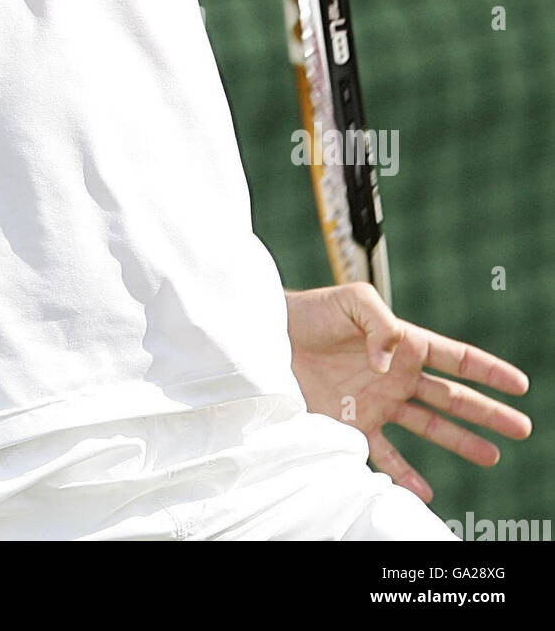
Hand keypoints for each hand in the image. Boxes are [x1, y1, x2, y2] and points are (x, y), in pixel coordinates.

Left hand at [285, 283, 531, 503]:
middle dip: (487, 412)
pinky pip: (384, 454)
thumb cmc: (312, 311)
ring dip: (460, 442)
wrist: (270, 335)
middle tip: (522, 428)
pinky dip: (404, 474)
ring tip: (492, 456)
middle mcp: (396, 376)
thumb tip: (392, 364)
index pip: (454, 357)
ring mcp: (377, 402)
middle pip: (452, 396)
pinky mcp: (351, 423)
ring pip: (429, 426)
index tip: (520, 384)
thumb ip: (380, 324)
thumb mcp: (352, 301)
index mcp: (402, 343)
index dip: (487, 370)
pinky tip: (424, 491)